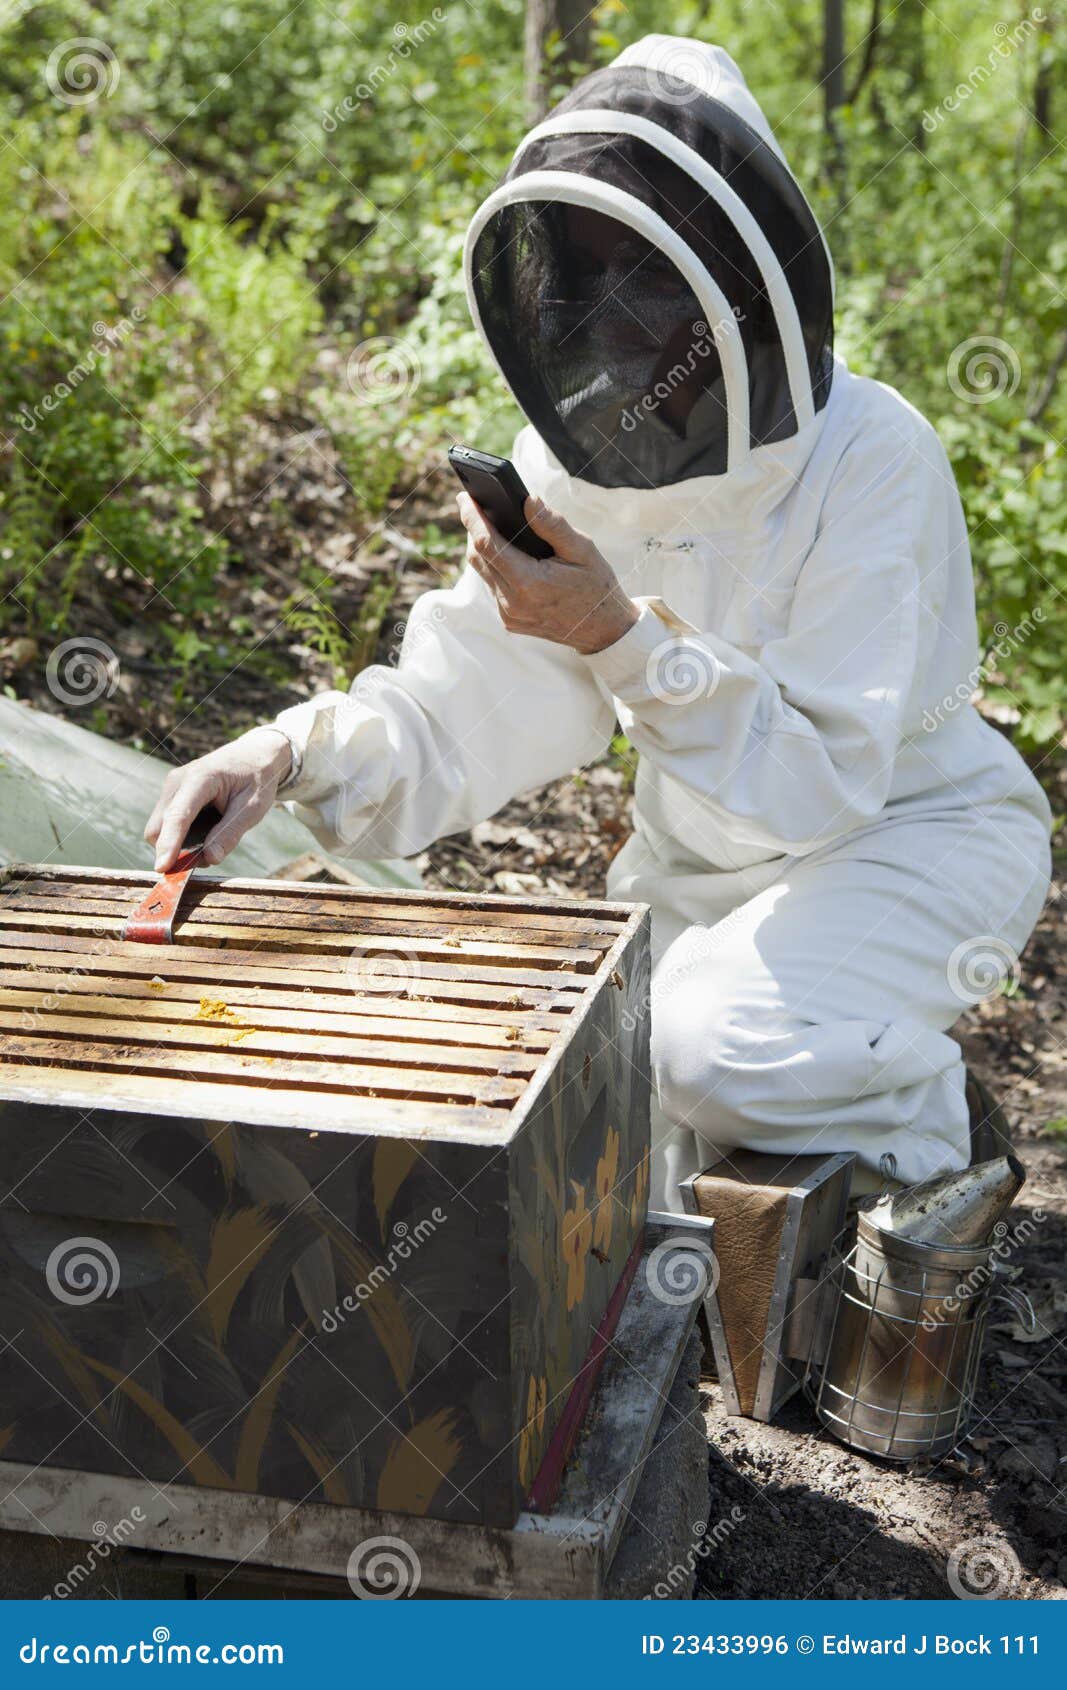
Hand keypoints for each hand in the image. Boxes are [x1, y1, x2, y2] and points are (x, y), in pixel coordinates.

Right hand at [144, 727, 292, 872]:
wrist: (254, 755)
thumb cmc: (256, 779)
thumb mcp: (253, 808)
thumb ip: (230, 833)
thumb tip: (210, 859)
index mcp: (201, 778)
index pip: (178, 816)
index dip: (169, 844)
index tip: (162, 868)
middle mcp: (179, 780)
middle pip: (158, 826)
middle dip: (172, 849)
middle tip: (203, 861)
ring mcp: (172, 786)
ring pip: (160, 827)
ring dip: (177, 844)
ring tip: (211, 841)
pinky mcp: (173, 793)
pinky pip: (167, 822)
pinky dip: (180, 835)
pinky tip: (205, 831)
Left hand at [457, 491, 637, 655]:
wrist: (603, 630)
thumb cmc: (596, 587)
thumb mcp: (583, 550)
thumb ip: (553, 525)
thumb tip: (528, 501)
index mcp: (530, 583)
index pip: (487, 544)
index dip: (472, 518)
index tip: (464, 498)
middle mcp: (513, 602)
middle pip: (478, 557)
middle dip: (474, 529)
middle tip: (476, 506)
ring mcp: (509, 615)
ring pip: (483, 572)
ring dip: (483, 548)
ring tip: (489, 525)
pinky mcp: (510, 621)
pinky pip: (494, 587)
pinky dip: (495, 567)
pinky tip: (505, 554)